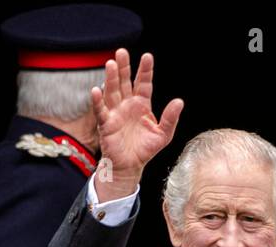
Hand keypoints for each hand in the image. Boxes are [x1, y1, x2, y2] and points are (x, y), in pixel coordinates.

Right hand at [91, 49, 183, 201]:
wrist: (130, 166)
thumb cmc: (145, 149)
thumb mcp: (163, 134)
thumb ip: (170, 118)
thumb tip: (179, 101)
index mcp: (142, 104)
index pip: (143, 83)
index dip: (145, 70)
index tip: (147, 56)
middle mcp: (127, 105)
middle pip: (124, 82)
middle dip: (124, 67)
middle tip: (122, 52)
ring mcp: (115, 112)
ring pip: (112, 91)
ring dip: (111, 78)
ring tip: (111, 64)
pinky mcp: (106, 124)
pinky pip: (101, 110)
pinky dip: (98, 101)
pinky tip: (96, 90)